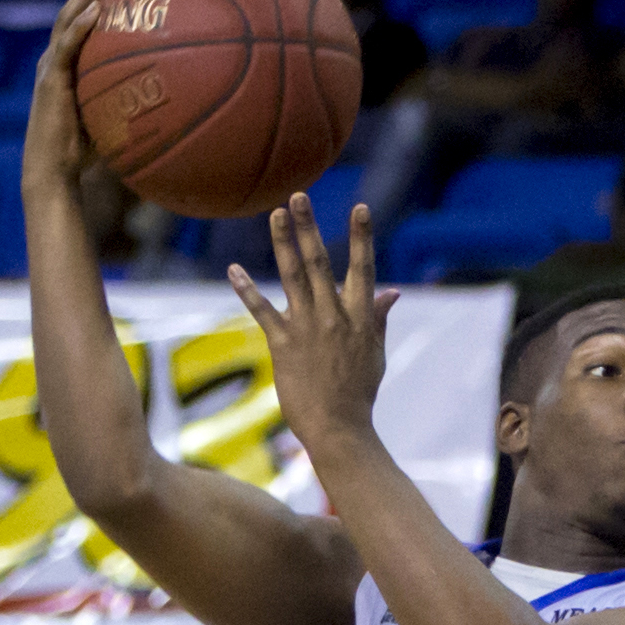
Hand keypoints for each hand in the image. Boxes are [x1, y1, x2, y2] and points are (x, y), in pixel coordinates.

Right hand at [23, 0, 112, 193]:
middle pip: (72, 12)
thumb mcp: (109, 120)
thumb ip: (127, 103)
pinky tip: (96, 10)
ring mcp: (50, 68)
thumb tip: (166, 101)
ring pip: (66, 20)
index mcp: (66, 66)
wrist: (54, 172)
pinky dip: (79, 26)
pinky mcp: (50, 80)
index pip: (81, 24)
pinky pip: (65, 47)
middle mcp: (54, 60)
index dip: (96, 1)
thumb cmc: (83, 154)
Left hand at [228, 194, 401, 448]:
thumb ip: (378, 318)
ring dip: (283, 243)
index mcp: (360, 317)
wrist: (338, 428)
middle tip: (298, 196)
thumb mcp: (375, 353)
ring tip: (275, 215)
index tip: (360, 208)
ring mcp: (307, 328)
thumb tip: (391, 291)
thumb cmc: (359, 393)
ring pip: (294, 277)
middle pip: (321, 262)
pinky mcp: (283, 344)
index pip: (363, 269)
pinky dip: (247, 290)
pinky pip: (262, 311)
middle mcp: (334, 316)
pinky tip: (233, 270)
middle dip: (309, 227)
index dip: (362, 237)